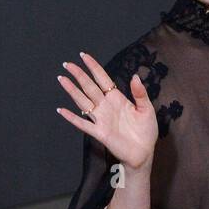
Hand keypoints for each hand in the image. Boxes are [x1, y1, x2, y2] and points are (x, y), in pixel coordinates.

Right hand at [57, 51, 157, 171]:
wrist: (143, 152)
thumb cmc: (146, 131)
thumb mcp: (146, 109)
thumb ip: (140, 93)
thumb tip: (134, 76)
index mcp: (117, 98)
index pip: (102, 79)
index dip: (93, 67)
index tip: (83, 56)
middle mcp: (106, 106)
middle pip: (89, 87)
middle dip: (78, 75)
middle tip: (67, 64)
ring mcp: (101, 119)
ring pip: (83, 101)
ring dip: (72, 90)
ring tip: (62, 79)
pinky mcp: (99, 133)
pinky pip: (82, 124)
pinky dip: (71, 117)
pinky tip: (61, 110)